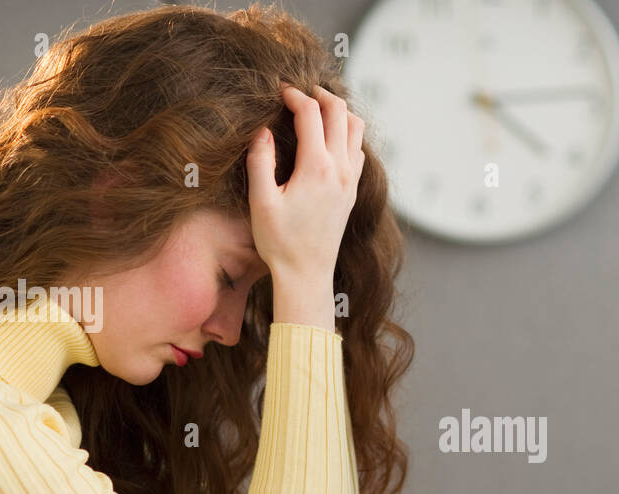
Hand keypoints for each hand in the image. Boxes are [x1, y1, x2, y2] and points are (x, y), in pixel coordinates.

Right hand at [246, 84, 365, 284]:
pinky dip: (348, 134)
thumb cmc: (280, 243)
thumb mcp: (260, 202)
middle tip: (301, 92)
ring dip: (339, 112)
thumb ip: (260, 161)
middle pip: (340, 113)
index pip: (311, 114)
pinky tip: (330, 139)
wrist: (307, 275)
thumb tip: (262, 131)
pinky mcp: (352, 191)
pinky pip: (358, 150)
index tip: (279, 91)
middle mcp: (340, 170)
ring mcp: (350, 180)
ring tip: (318, 109)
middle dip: (320, 95)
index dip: (294, 96)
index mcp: (316, 167)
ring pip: (356, 129)